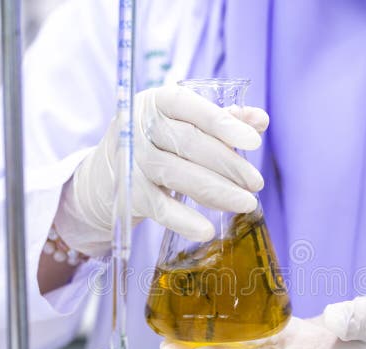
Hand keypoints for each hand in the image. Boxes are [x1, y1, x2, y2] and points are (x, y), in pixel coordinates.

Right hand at [54, 86, 268, 255]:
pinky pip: (160, 207)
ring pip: (178, 174)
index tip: (254, 142)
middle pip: (190, 143)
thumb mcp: (184, 124)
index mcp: (158, 101)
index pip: (192, 107)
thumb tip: (260, 119)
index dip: (224, 124)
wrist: (105, 176)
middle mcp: (140, 126)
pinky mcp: (128, 192)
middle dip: (228, 164)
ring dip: (216, 191)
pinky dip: (184, 220)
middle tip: (256, 183)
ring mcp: (131, 159)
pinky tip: (207, 230)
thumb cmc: (158, 144)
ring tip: (245, 204)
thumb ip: (223, 120)